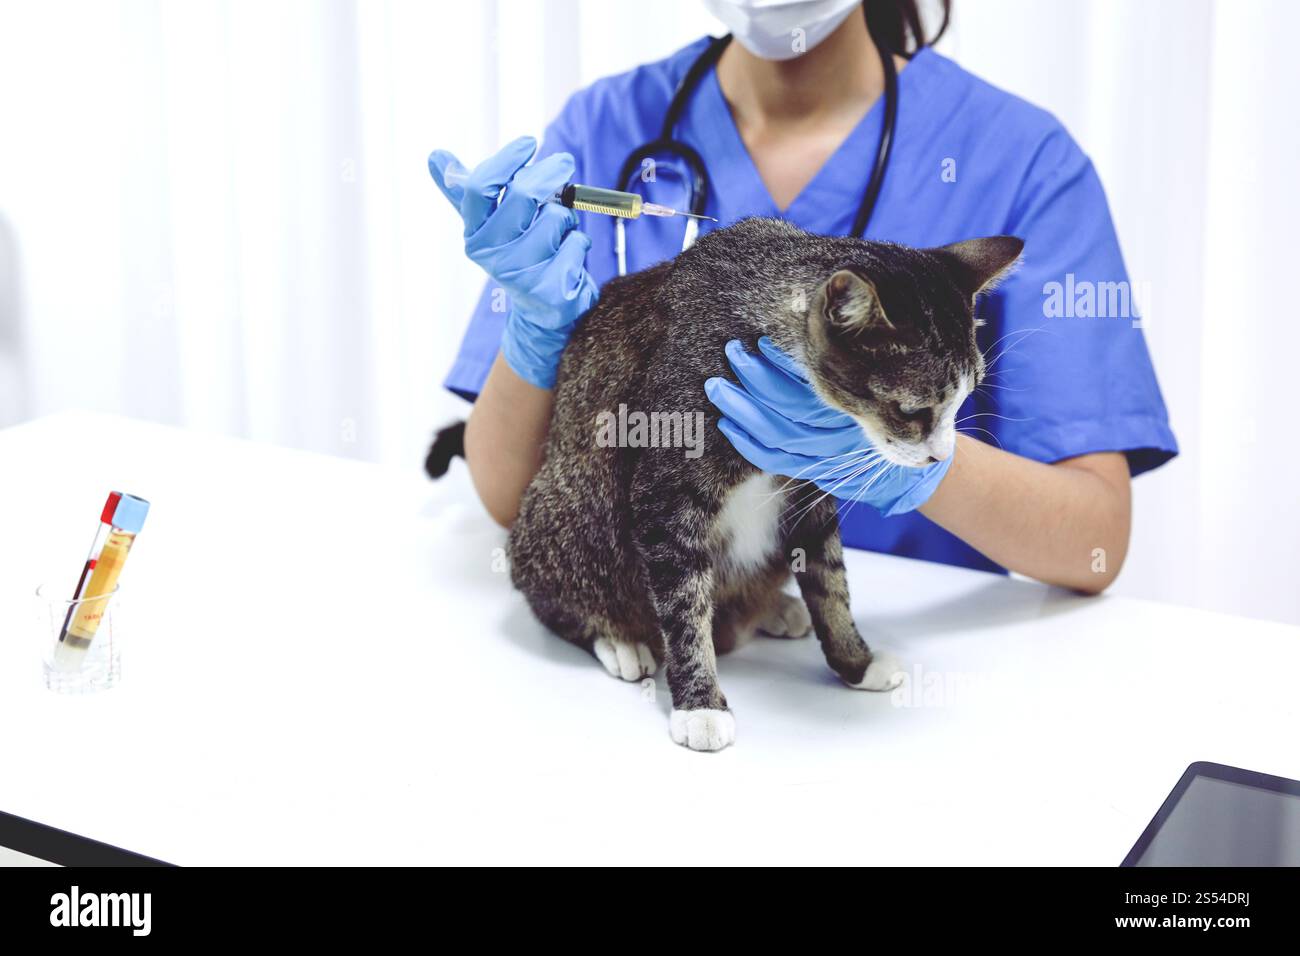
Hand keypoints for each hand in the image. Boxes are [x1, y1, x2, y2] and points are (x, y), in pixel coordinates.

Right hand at [429, 136, 598, 388]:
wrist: (542, 312)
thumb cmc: (519, 254)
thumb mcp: (491, 224)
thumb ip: (465, 190)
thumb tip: (435, 156)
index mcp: (475, 235)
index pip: (479, 188)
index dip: (506, 161)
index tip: (529, 143)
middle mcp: (492, 256)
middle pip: (523, 194)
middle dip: (548, 174)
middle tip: (564, 163)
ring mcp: (521, 276)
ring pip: (556, 217)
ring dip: (567, 219)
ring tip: (560, 234)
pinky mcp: (551, 292)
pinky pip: (577, 244)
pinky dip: (579, 244)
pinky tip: (568, 260)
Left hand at [704, 338, 951, 516]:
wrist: (911, 468)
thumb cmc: (894, 411)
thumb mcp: (878, 382)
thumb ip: (846, 361)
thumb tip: (807, 320)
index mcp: (857, 404)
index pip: (810, 383)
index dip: (782, 364)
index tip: (762, 341)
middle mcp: (839, 432)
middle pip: (785, 407)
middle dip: (752, 378)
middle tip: (732, 352)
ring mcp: (824, 455)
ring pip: (773, 433)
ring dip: (740, 408)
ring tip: (718, 385)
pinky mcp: (812, 471)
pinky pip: (772, 460)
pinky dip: (745, 442)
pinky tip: (727, 423)